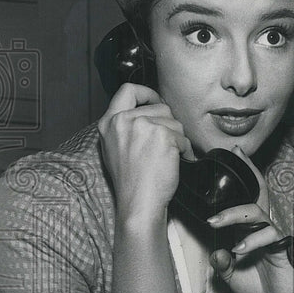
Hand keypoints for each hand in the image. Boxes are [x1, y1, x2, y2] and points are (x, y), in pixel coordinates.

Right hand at [98, 83, 193, 219]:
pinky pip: (182, 136)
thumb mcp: (115, 147)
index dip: (146, 93)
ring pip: (174, 121)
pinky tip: (174, 161)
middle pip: (160, 107)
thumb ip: (126, 126)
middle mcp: (123, 120)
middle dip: (168, 125)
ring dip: (177, 139)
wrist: (139, 202)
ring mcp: (143, 126)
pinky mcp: (162, 136)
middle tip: (164, 145)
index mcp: (109, 122)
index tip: (156, 101)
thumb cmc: (131, 181)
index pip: (127, 90)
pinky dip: (184, 149)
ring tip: (165, 157)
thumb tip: (148, 112)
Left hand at [207, 147, 293, 292]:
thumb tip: (217, 252)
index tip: (235, 152)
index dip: (243, 174)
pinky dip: (251, 241)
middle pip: (257, 191)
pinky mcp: (282, 246)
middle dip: (245, 173)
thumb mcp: (232, 277)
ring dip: (233, 214)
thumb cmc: (261, 288)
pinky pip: (269, 235)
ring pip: (256, 212)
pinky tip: (238, 249)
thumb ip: (222, 264)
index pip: (247, 195)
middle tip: (231, 158)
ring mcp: (273, 234)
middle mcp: (263, 226)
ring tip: (215, 222)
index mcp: (251, 228)